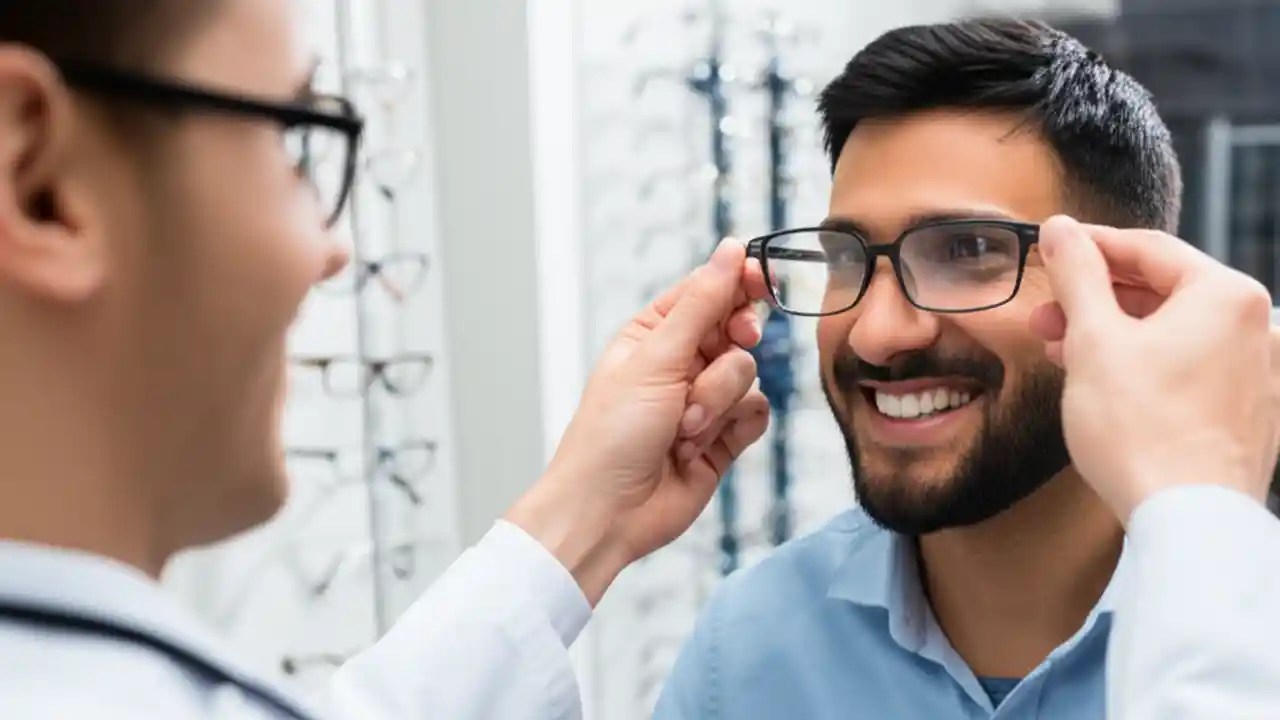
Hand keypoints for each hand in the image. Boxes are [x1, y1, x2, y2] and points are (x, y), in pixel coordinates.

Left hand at [506, 239, 770, 603]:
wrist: (609, 511)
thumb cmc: (612, 434)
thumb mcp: (656, 358)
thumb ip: (701, 304)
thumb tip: (730, 249)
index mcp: (653, 335)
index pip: (707, 292)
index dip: (737, 283)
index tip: (762, 278)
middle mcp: (680, 364)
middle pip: (735, 332)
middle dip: (730, 349)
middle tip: (732, 345)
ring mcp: (703, 401)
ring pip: (748, 375)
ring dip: (718, 401)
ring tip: (683, 429)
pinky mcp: (722, 438)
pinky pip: (757, 413)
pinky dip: (735, 427)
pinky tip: (703, 445)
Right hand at [1029, 215, 1278, 522]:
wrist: (1186, 519)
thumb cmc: (1140, 428)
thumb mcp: (1093, 339)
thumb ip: (1077, 275)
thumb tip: (1061, 229)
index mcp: (1226, 295)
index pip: (1148, 249)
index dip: (1089, 246)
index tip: (1050, 248)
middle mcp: (1257, 326)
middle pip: (1163, 292)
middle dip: (1097, 301)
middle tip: (1046, 316)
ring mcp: (1260, 373)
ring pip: (1175, 334)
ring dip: (1115, 337)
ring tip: (1063, 354)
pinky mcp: (1251, 414)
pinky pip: (1192, 370)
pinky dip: (1147, 367)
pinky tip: (1104, 385)